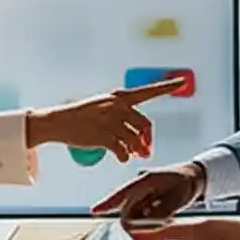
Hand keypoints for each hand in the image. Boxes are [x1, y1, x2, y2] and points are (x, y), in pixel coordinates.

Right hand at [25, 78, 184, 162]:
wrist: (58, 121)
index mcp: (119, 97)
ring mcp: (110, 120)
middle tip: (146, 151)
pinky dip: (125, 157)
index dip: (166, 87)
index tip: (181, 81)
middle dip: (148, 140)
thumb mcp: (103, 108)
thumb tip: (141, 141)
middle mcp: (117, 106)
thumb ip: (123, 119)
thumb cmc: (82, 117)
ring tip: (136, 156)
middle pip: (145, 125)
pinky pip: (122, 150)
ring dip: (138, 151)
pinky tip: (123, 158)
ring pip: (135, 140)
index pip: (148, 91)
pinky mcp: (103, 135)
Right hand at [91, 162, 206, 227]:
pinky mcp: (147, 208)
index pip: (120, 194)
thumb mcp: (177, 196)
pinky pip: (143, 224)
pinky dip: (152, 233)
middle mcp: (139, 191)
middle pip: (128, 216)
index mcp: (143, 182)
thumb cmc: (186, 180)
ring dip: (148, 235)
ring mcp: (142, 200)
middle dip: (140, 232)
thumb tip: (149, 225)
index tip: (95, 211)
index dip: (106, 203)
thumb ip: (162, 211)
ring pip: (136, 223)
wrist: (195, 178)